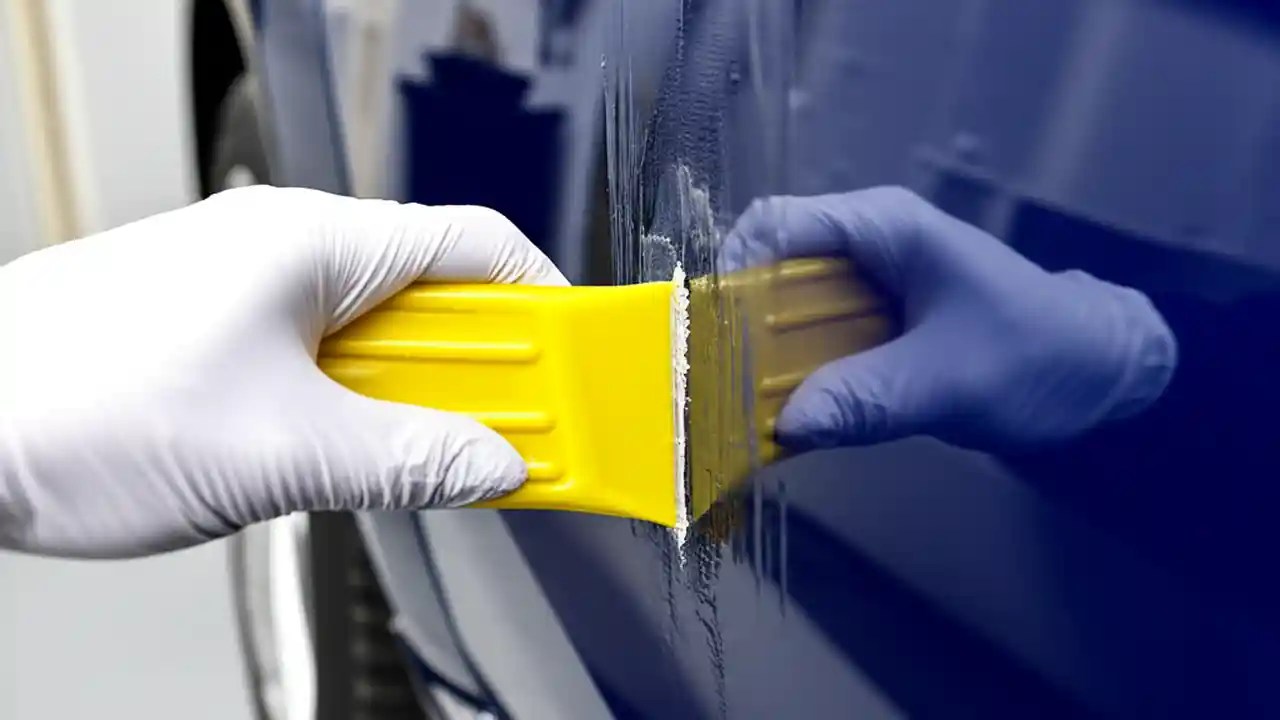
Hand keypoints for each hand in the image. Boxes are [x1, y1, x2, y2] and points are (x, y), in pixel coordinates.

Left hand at [0, 186, 564, 557]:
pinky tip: (338, 455)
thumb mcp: (278, 453)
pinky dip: (352, 407)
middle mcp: (285, 250)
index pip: (477, 249)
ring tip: (412, 464)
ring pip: (375, 336)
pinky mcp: (217, 329)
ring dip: (409, 402)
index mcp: (315, 243)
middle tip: (504, 443)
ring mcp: (247, 287)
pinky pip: (320, 356)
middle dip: (478, 378)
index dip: (546, 311)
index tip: (584, 374)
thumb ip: (407, 462)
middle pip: (434, 300)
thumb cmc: (71, 407)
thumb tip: (492, 466)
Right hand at [720, 187, 1176, 451]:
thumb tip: (788, 425)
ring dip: (758, 368)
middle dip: (734, 334)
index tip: (706, 341)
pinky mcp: (868, 332)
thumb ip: (870, 399)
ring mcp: (862, 291)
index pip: (774, 226)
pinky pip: (808, 351)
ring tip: (738, 420)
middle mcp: (860, 249)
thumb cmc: (1038, 354)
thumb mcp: (953, 381)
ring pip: (780, 318)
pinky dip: (791, 386)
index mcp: (881, 229)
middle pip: (765, 274)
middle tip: (715, 395)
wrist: (1097, 370)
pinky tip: (782, 427)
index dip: (729, 275)